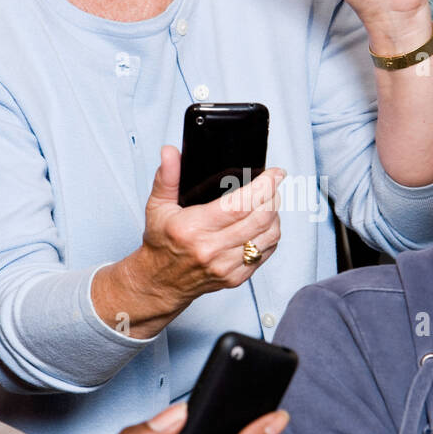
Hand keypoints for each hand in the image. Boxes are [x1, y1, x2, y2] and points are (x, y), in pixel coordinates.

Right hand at [91, 145, 282, 336]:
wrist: (160, 281)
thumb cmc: (161, 242)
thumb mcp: (157, 206)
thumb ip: (167, 176)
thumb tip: (170, 152)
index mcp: (193, 228)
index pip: (241, 205)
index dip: (264, 186)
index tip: (275, 173)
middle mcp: (211, 249)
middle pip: (261, 219)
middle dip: (273, 197)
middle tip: (274, 184)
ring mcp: (226, 266)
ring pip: (269, 237)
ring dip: (275, 216)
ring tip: (269, 202)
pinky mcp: (235, 278)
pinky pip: (265, 253)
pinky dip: (270, 235)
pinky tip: (264, 224)